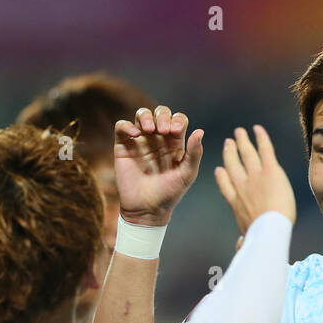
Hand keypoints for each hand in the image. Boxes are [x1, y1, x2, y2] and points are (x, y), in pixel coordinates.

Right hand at [113, 105, 204, 226]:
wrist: (147, 209)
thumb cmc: (169, 193)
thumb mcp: (187, 174)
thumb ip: (194, 154)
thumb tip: (200, 131)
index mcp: (175, 143)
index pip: (178, 120)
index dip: (178, 120)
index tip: (177, 131)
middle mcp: (158, 139)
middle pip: (160, 113)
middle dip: (163, 116)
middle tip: (164, 130)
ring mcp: (140, 141)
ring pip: (142, 115)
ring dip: (146, 117)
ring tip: (149, 129)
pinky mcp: (123, 146)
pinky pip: (122, 126)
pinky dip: (127, 125)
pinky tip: (135, 134)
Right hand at [214, 125, 296, 234]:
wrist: (270, 229)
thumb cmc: (260, 238)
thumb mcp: (247, 240)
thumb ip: (243, 241)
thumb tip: (239, 248)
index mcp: (235, 203)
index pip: (225, 185)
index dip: (222, 175)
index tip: (220, 169)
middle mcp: (242, 186)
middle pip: (233, 164)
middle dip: (230, 153)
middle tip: (229, 143)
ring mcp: (255, 176)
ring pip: (246, 153)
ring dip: (243, 141)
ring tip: (240, 132)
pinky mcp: (270, 170)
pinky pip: (265, 149)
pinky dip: (261, 138)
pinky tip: (258, 129)